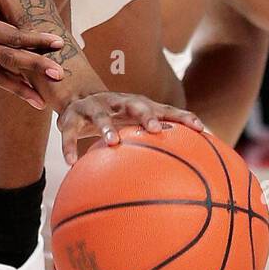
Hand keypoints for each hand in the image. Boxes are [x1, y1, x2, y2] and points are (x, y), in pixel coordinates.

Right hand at [0, 0, 68, 105]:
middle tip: (59, 76)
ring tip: (39, 102)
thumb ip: (16, 12)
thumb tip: (35, 36)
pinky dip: (5, 77)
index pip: (12, 38)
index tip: (60, 43)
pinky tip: (22, 86)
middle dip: (34, 70)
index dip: (37, 42)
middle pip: (5, 60)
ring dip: (17, 87)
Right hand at [57, 91, 205, 166]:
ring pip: (100, 116)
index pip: (165, 109)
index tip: (200, 128)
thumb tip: (191, 171)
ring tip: (112, 143)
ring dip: (106, 128)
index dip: (182, 117)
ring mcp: (94, 107)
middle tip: (155, 129)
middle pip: (136, 105)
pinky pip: (68, 132)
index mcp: (138, 105)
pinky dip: (69, 146)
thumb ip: (157, 142)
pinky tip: (72, 162)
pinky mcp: (71, 116)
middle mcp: (118, 102)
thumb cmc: (117, 117)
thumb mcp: (135, 124)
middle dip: (146, 115)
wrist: (77, 97)